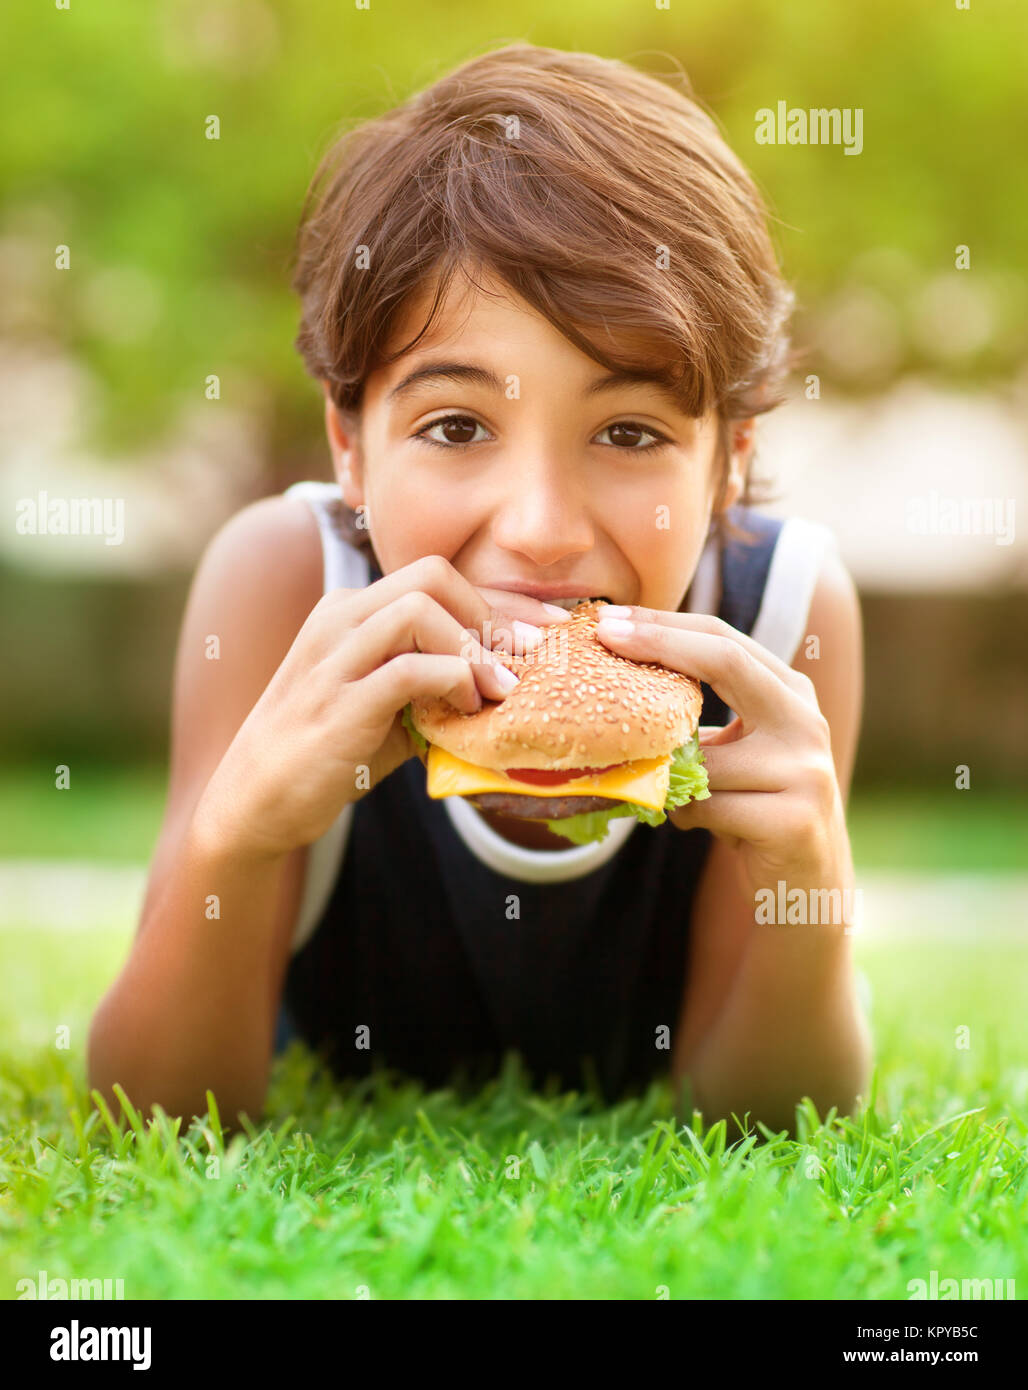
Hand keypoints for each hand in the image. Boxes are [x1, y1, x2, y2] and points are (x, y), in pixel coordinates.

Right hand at [193, 555, 570, 859]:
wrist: (254, 801)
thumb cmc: (327, 753)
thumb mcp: (385, 707)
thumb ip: (434, 685)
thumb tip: (508, 685)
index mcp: (350, 611)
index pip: (437, 578)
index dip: (501, 598)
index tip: (547, 628)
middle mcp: (339, 619)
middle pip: (432, 575)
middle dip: (492, 613)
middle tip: (526, 657)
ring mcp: (334, 657)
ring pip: (420, 609)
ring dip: (474, 647)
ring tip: (500, 688)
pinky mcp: (339, 701)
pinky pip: (409, 668)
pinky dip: (452, 681)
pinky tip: (468, 708)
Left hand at [596, 607, 851, 905]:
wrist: (808, 886)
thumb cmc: (756, 810)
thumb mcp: (735, 754)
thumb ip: (699, 718)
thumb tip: (617, 680)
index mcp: (790, 695)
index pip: (724, 641)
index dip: (666, 626)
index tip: (609, 618)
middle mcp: (805, 722)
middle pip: (727, 662)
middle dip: (659, 642)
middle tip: (605, 633)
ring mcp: (806, 771)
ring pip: (702, 756)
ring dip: (665, 772)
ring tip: (663, 789)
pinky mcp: (793, 820)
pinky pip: (706, 807)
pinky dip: (683, 815)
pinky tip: (693, 823)